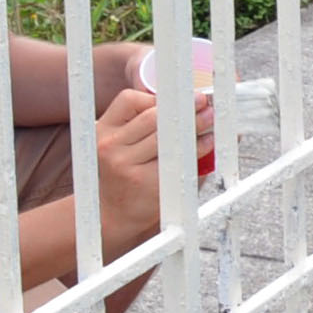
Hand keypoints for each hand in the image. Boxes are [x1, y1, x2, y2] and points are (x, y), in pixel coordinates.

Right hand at [93, 88, 213, 238]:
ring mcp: (126, 165)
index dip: (157, 98)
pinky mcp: (146, 182)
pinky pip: (177, 159)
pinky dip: (196, 148)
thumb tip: (183, 103)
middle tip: (203, 102)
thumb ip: (141, 124)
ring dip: (194, 125)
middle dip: (183, 107)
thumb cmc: (122, 174)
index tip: (179, 97)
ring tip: (210, 118)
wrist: (111, 215)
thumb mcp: (118, 145)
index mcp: (102, 130)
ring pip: (168, 136)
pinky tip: (206, 143)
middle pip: (154, 117)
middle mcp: (110, 146)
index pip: (129, 100)